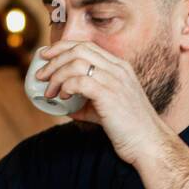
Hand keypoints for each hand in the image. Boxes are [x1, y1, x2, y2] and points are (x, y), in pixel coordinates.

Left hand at [35, 40, 169, 164]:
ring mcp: (114, 80)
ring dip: (57, 75)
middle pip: (78, 50)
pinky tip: (63, 97)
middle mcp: (117, 69)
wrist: (148, 143)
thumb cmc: (128, 128)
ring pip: (76, 63)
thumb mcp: (106, 108)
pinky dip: (66, 86)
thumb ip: (86, 102)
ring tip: (49, 92)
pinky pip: (80, 81)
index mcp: (119, 67)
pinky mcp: (109, 94)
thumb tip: (63, 104)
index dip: (62, 47)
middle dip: (54, 60)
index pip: (86, 45)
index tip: (46, 56)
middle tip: (41, 76)